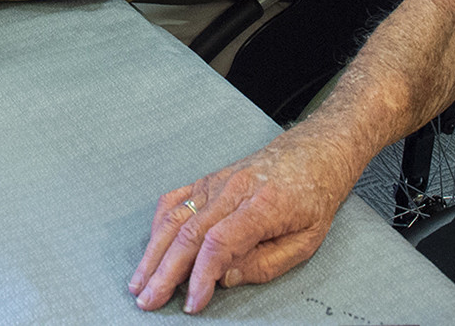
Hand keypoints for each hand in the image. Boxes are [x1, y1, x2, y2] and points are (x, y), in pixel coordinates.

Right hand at [129, 124, 360, 313]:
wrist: (315, 152)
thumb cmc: (314, 195)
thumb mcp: (307, 241)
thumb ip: (266, 263)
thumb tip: (226, 278)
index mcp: (263, 206)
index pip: (219, 243)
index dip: (200, 276)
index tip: (192, 303)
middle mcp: (233, 190)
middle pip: (189, 233)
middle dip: (164, 271)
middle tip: (149, 301)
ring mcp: (217, 182)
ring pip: (175, 217)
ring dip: (153, 252)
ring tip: (139, 281)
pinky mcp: (209, 179)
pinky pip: (175, 199)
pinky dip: (158, 224)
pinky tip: (151, 247)